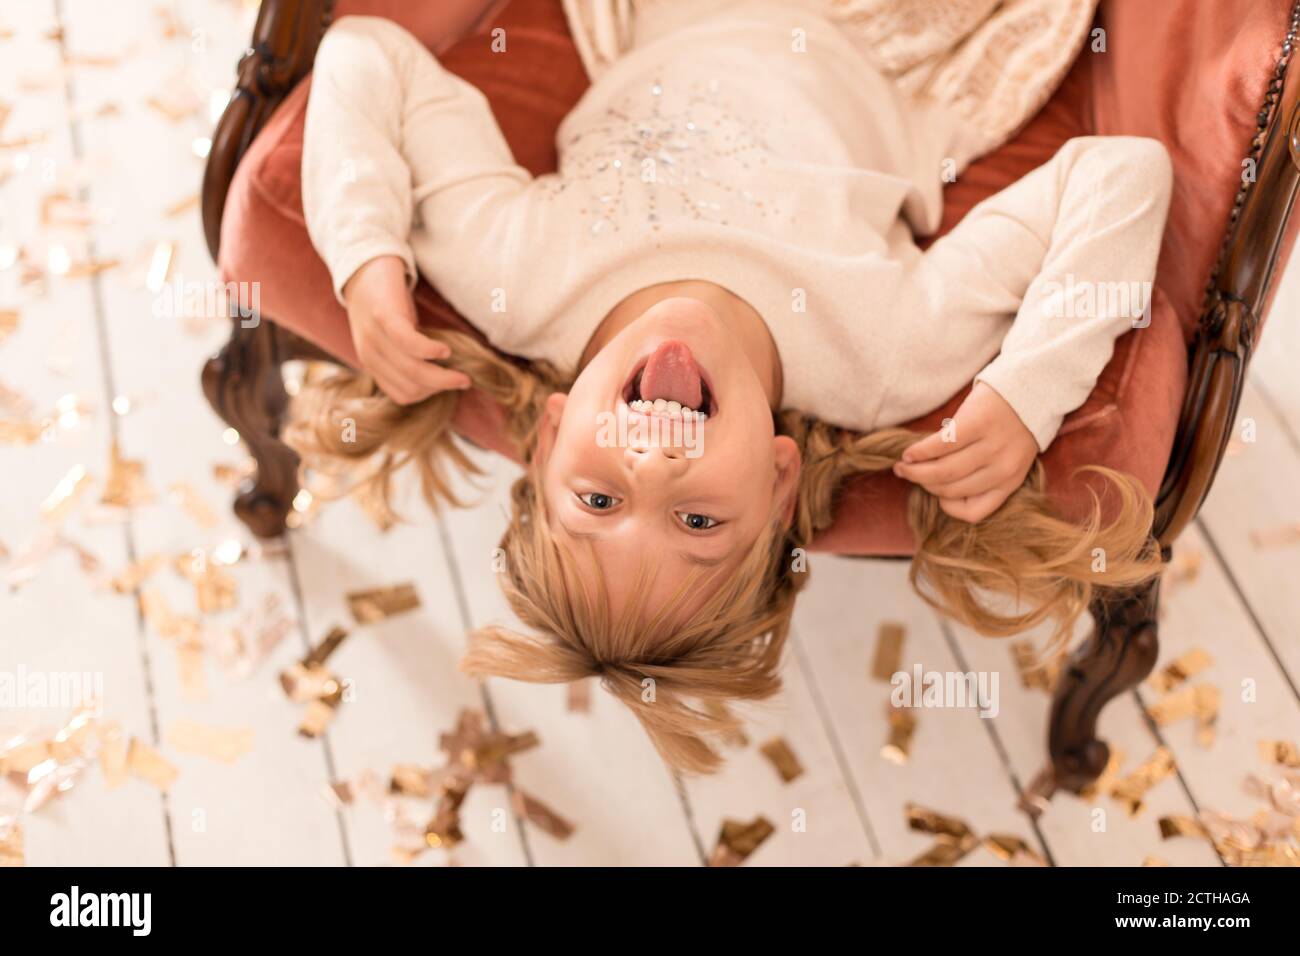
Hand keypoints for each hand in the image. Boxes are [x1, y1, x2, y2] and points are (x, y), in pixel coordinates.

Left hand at [342, 256, 470, 404]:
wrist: (363, 266)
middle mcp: (370, 355)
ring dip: (442, 377)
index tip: (449, 383)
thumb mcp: (391, 338)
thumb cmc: (387, 303)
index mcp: (373, 364)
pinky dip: (429, 351)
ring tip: (463, 373)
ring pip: (412, 371)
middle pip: (411, 387)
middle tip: (465, 380)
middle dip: (440, 388)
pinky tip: (445, 350)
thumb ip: (407, 358)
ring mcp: (375, 337)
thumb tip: (441, 377)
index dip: (430, 394)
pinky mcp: (384, 316)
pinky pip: (408, 343)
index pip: (404, 394)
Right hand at [892, 382, 1038, 522]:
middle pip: (951, 489)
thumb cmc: (1011, 425)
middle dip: (923, 484)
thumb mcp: (1007, 457)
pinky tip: (909, 452)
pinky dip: (920, 451)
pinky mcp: (978, 423)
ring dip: (915, 471)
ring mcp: (992, 446)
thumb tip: (937, 484)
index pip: (974, 512)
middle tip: (907, 474)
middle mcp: (1003, 468)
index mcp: (1010, 481)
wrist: (1031, 386)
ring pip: (944, 471)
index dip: (947, 505)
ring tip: (902, 465)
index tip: (935, 494)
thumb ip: (982, 474)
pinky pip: (941, 445)